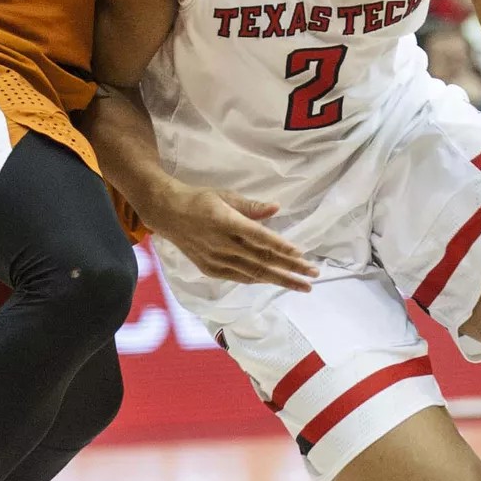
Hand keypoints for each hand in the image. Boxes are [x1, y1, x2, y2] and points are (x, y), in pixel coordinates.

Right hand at [159, 186, 316, 291]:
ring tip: (302, 285)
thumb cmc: (200, 200)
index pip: (259, 237)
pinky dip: (259, 279)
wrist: (167, 214)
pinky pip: (240, 277)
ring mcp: (215, 260)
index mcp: (225, 222)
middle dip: (290, 269)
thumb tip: (276, 208)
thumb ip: (251, 206)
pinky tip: (276, 282)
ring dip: (280, 279)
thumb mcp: (225, 196)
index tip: (301, 254)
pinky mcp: (210, 269)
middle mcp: (221, 244)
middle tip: (313, 275)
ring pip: (253, 273)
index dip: (281, 247)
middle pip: (261, 260)